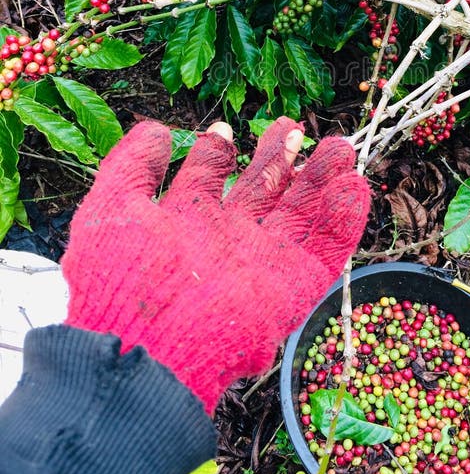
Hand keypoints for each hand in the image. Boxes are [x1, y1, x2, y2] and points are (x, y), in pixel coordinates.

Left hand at [62, 117, 369, 411]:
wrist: (150, 347)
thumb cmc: (125, 278)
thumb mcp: (111, 208)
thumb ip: (130, 166)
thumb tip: (156, 129)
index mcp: (186, 223)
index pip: (209, 178)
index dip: (217, 151)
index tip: (225, 130)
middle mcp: (228, 240)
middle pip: (262, 189)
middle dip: (279, 156)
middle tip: (294, 126)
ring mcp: (264, 263)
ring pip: (301, 213)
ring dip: (321, 179)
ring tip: (339, 146)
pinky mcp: (295, 287)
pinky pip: (328, 250)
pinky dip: (345, 219)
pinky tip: (354, 185)